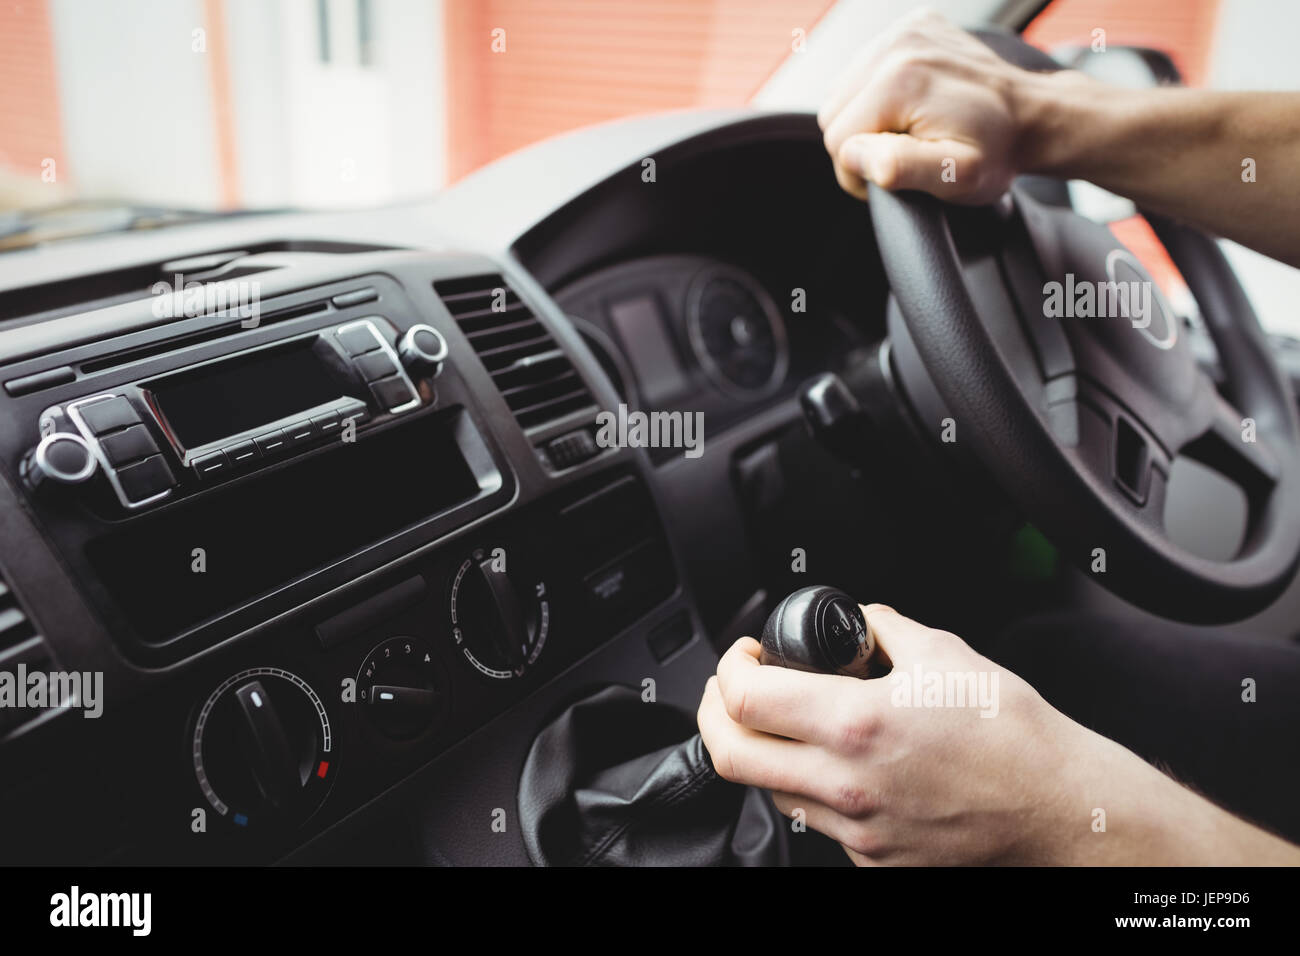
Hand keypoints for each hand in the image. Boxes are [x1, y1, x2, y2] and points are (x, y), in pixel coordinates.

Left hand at [696, 603, 1296, 865]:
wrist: (1060, 807)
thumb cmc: (1015, 736)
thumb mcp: (947, 654)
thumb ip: (887, 629)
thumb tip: (861, 619)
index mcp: (857, 725)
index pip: (746, 700)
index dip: (732, 668)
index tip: (747, 655)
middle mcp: (846, 785)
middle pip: (731, 756)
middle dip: (715, 714)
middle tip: (733, 688)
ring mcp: (857, 830)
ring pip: (769, 792)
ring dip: (761, 752)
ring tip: (784, 723)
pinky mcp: (874, 859)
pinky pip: (815, 823)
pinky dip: (809, 789)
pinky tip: (834, 765)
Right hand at [818, 10, 1059, 203]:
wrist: (1032, 114)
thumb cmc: (996, 151)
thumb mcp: (956, 176)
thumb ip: (901, 167)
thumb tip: (858, 154)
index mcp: (900, 80)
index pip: (838, 140)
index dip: (860, 170)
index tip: (895, 173)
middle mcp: (898, 46)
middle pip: (834, 113)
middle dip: (860, 142)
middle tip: (905, 153)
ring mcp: (904, 30)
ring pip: (843, 91)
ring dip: (866, 117)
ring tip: (909, 129)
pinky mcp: (911, 26)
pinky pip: (864, 68)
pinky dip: (878, 92)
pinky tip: (912, 104)